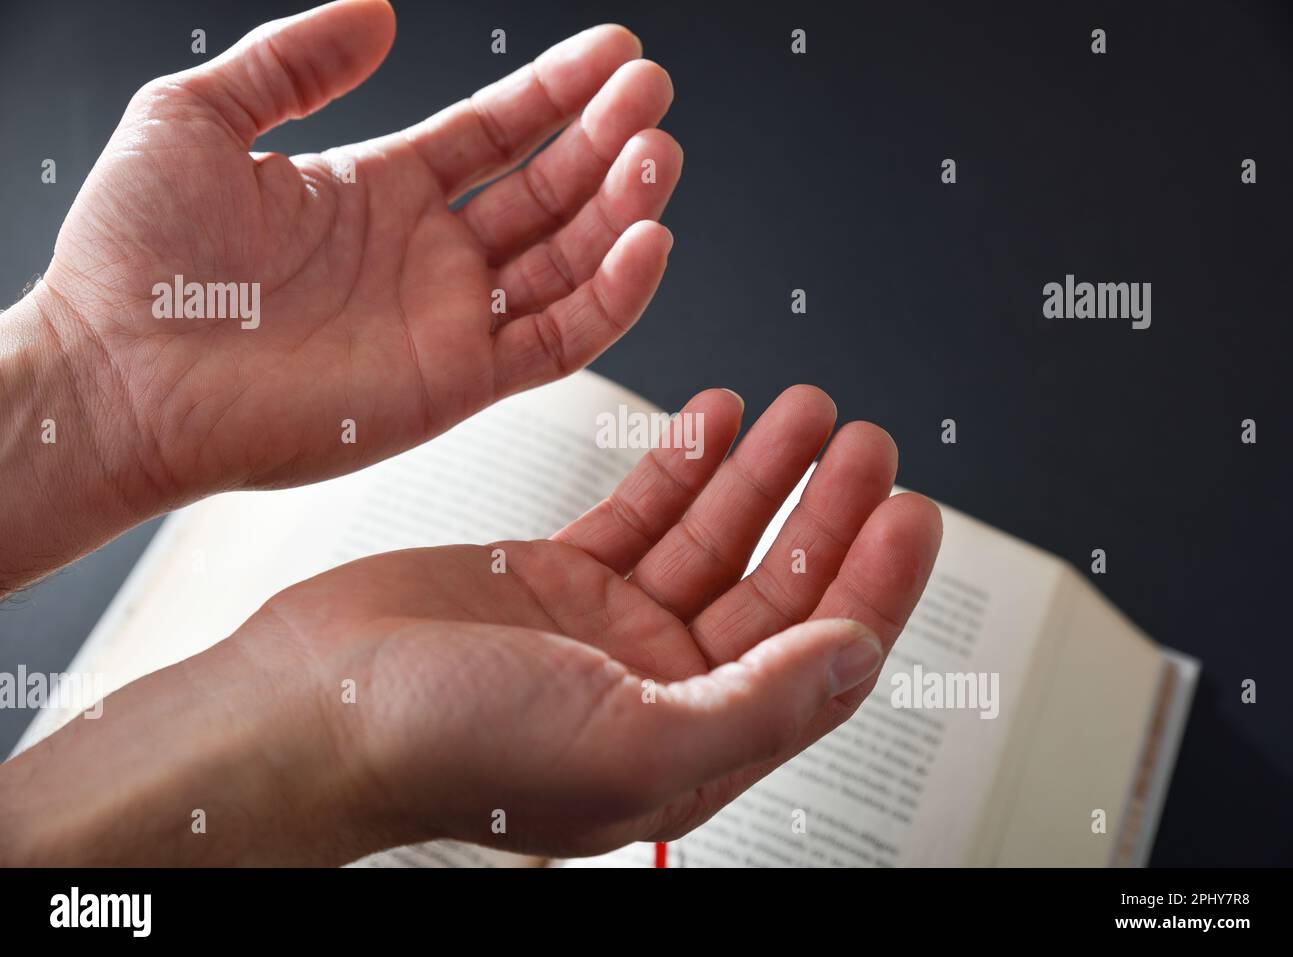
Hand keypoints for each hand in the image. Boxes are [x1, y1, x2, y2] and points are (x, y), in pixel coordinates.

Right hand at [0, 387, 940, 863]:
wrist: (308, 706)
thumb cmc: (444, 748)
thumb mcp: (624, 739)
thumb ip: (757, 704)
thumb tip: (858, 659)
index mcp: (692, 739)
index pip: (819, 657)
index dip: (875, 584)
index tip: (913, 510)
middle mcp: (660, 684)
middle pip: (777, 584)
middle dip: (828, 509)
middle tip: (867, 441)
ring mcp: (608, 626)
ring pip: (715, 536)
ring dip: (763, 472)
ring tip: (805, 407)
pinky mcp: (558, 576)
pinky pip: (643, 510)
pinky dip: (682, 463)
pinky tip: (716, 420)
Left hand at [2, 1, 677, 588]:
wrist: (114, 378)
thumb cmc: (134, 258)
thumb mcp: (197, 115)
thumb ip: (294, 58)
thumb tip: (376, 8)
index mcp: (378, 190)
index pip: (495, 131)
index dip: (556, 90)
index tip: (613, 54)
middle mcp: (426, 255)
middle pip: (547, 189)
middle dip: (605, 139)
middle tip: (651, 95)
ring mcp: (447, 319)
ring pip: (568, 260)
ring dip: (621, 207)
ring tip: (656, 154)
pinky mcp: (457, 383)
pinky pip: (559, 340)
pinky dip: (611, 298)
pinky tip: (644, 243)